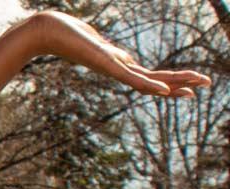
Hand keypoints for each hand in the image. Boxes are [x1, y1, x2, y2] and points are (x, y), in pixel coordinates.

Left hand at [14, 11, 211, 98]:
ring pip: (147, 80)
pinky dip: (146, 84)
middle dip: (181, 83)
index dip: (171, 82)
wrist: (48, 32)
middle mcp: (117, 69)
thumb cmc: (69, 36)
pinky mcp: (104, 63)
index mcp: (118, 65)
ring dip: (172, 84)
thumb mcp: (97, 45)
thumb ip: (110, 53)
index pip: (150, 76)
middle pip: (155, 80)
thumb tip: (120, 57)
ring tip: (194, 88)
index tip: (191, 87)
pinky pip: (129, 77)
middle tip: (206, 84)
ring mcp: (111, 67)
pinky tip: (161, 90)